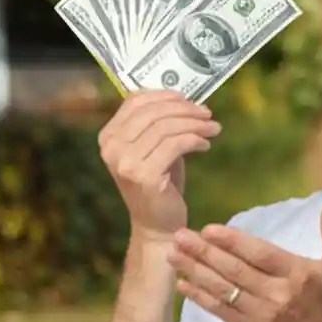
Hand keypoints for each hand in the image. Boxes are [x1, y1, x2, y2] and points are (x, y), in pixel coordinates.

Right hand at [98, 90, 220, 242]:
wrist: (157, 225)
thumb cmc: (159, 185)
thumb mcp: (154, 148)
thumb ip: (160, 125)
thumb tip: (185, 100)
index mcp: (109, 137)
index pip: (134, 102)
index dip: (165, 95)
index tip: (189, 99)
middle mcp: (112, 148)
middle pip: (153, 112)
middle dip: (185, 109)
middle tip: (207, 114)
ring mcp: (125, 162)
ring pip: (166, 128)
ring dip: (195, 124)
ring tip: (213, 129)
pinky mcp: (144, 175)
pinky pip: (176, 145)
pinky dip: (195, 140)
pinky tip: (206, 145)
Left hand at [167, 198, 321, 321]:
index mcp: (298, 275)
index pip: (261, 255)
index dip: (234, 242)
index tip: (209, 229)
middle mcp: (277, 295)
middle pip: (235, 272)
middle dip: (204, 253)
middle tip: (179, 236)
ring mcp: (261, 315)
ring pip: (224, 291)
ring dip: (196, 272)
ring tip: (173, 256)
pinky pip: (221, 312)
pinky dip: (201, 298)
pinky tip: (183, 284)